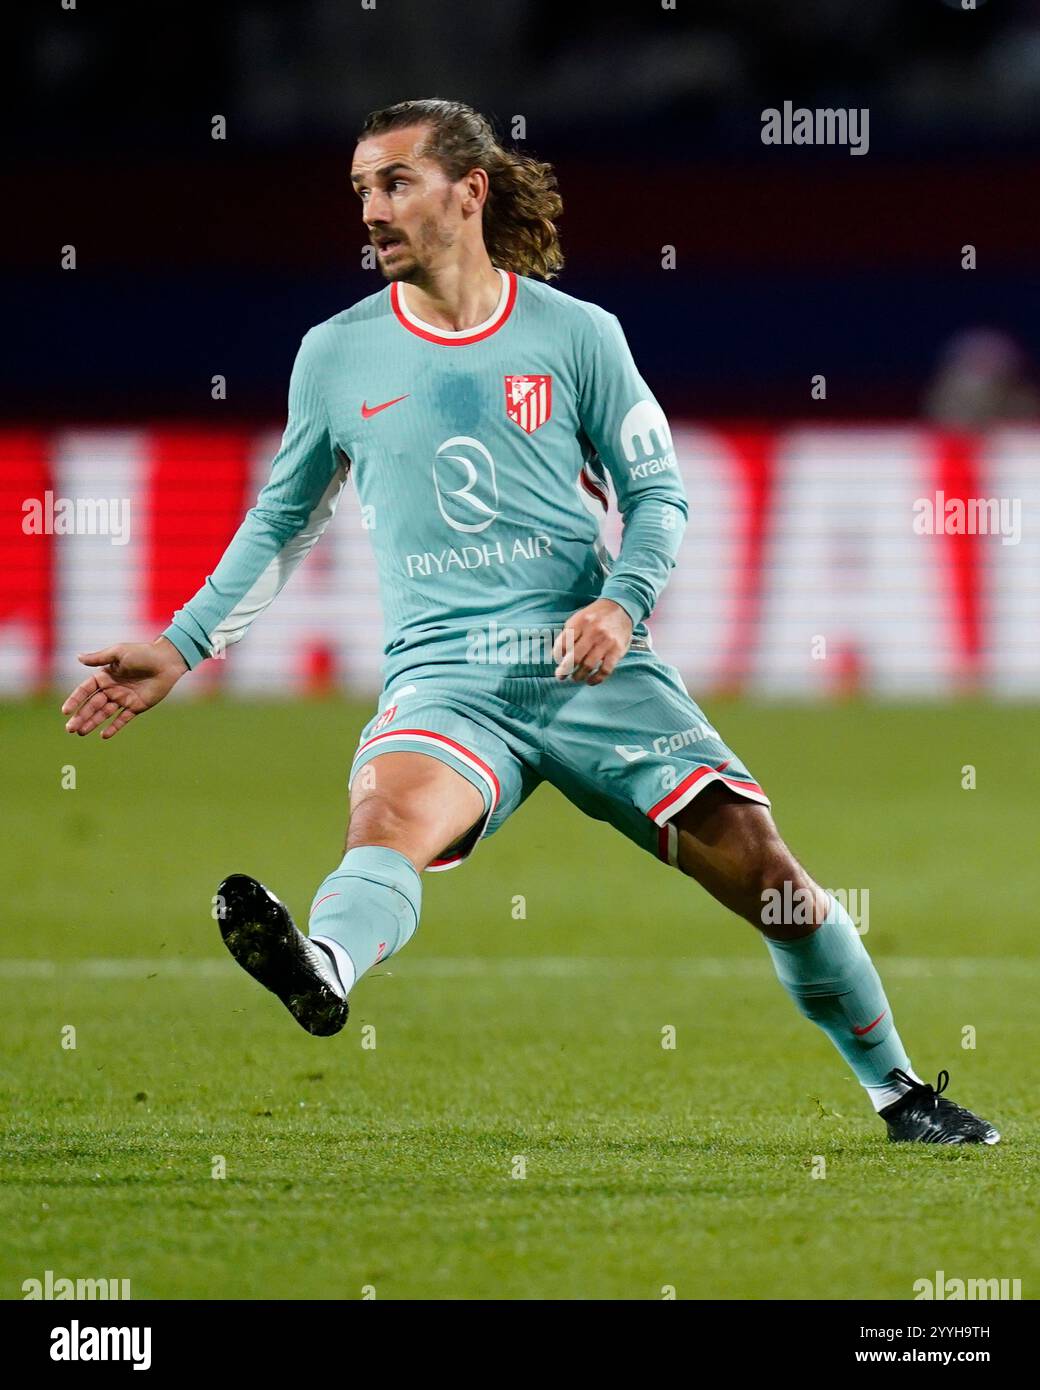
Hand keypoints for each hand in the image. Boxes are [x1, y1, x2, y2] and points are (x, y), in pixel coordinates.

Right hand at [61, 637, 188, 738]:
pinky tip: (104, 735)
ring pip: (104, 714)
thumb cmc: (142, 653)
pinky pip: (123, 719)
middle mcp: (111, 689)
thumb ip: (99, 658)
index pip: (85, 690)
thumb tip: (78, 657)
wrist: (166, 661)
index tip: (65, 711)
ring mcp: (123, 699)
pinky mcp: (136, 706)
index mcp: (104, 676)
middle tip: (70, 729)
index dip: (74, 700)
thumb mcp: (118, 652)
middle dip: (81, 716)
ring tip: (81, 733)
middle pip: (92, 705)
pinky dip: (114, 727)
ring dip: (92, 723)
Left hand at [552, 599, 632, 684]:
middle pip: (575, 657)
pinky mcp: (617, 650)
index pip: (564, 644)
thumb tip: (558, 656)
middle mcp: (593, 631)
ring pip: (589, 665)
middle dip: (564, 670)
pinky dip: (596, 679)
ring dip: (578, 676)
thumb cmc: (595, 616)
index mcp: (580, 622)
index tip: (557, 661)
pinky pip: (605, 670)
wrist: (621, 608)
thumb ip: (568, 635)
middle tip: (561, 676)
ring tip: (575, 678)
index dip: (557, 656)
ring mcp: (606, 641)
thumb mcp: (578, 618)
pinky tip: (590, 681)